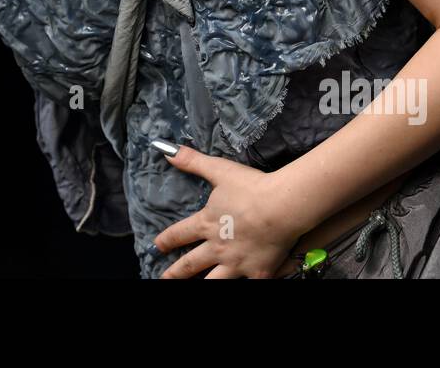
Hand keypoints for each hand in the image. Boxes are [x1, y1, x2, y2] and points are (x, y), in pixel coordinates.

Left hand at [153, 142, 311, 278]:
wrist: (281, 207)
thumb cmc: (251, 187)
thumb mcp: (219, 170)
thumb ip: (192, 161)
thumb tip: (166, 151)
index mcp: (206, 224)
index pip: (179, 234)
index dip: (166, 240)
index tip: (157, 246)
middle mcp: (217, 248)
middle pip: (189, 264)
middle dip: (174, 273)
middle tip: (163, 279)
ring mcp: (236, 263)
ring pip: (212, 282)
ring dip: (199, 285)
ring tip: (189, 289)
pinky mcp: (257, 273)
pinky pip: (246, 286)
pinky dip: (241, 286)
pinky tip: (237, 285)